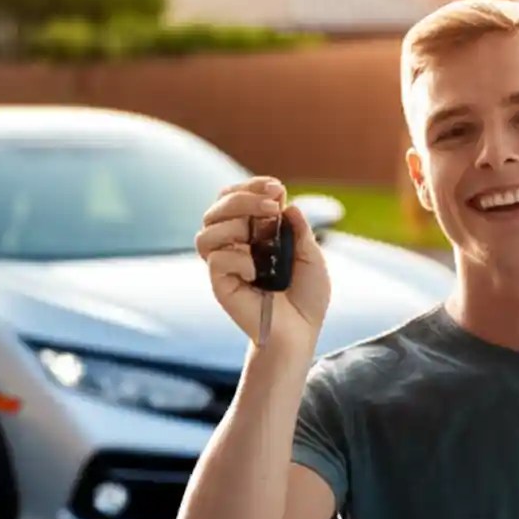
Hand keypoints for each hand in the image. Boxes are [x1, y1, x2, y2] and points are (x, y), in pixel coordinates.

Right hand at [196, 177, 331, 346]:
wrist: (299, 332)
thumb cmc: (305, 296)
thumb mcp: (312, 256)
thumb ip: (299, 230)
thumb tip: (288, 206)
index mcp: (252, 232)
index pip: (235, 197)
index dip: (251, 186)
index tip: (276, 188)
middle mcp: (233, 244)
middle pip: (216, 207)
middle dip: (242, 198)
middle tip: (271, 205)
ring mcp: (224, 263)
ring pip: (206, 230)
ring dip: (234, 223)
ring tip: (261, 237)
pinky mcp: (220, 283)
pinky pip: (216, 258)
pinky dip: (239, 258)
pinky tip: (256, 271)